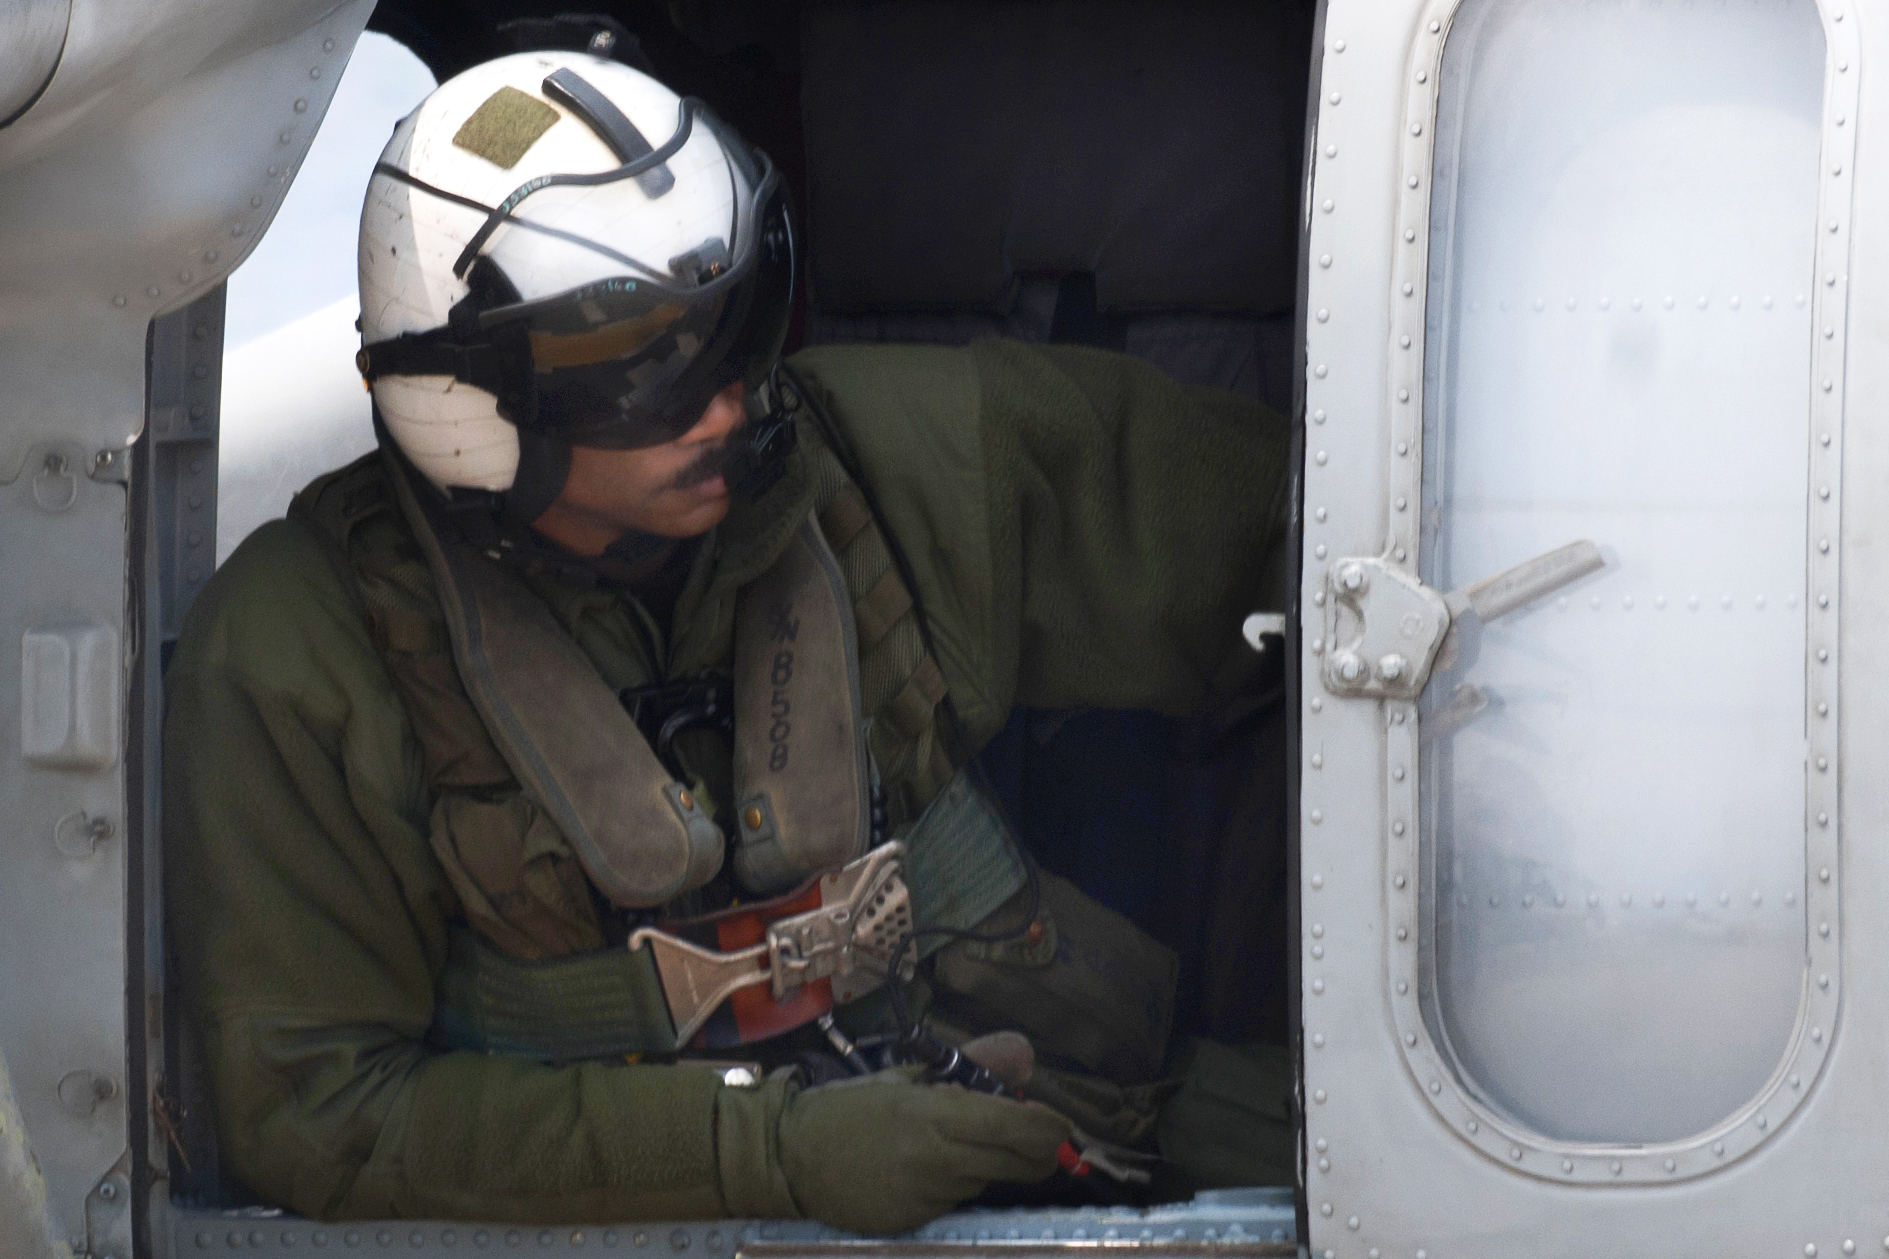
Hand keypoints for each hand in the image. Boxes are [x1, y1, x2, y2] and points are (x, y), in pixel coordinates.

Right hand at [777, 1066, 1071, 1234]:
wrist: (791, 1156)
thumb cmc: (850, 1109)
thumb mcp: (908, 1076)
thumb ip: (973, 1067)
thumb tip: (1025, 1055)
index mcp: (934, 1114)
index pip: (1016, 1127)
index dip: (1050, 1129)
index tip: (1062, 1126)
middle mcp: (935, 1159)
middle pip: (1017, 1164)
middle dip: (1037, 1154)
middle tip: (1038, 1141)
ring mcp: (924, 1196)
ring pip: (984, 1181)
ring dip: (985, 1165)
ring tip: (950, 1146)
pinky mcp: (912, 1222)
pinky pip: (952, 1202)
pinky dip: (951, 1186)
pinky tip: (922, 1171)